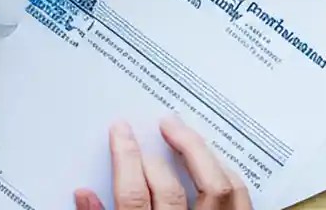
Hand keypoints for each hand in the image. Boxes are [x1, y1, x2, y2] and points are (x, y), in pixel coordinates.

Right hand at [74, 117, 253, 209]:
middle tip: (160, 124)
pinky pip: (242, 201)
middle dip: (163, 153)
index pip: (135, 197)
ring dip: (202, 155)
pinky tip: (215, 164)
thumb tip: (83, 193)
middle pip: (175, 189)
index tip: (120, 130)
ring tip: (187, 135)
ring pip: (219, 189)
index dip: (126, 159)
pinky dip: (228, 176)